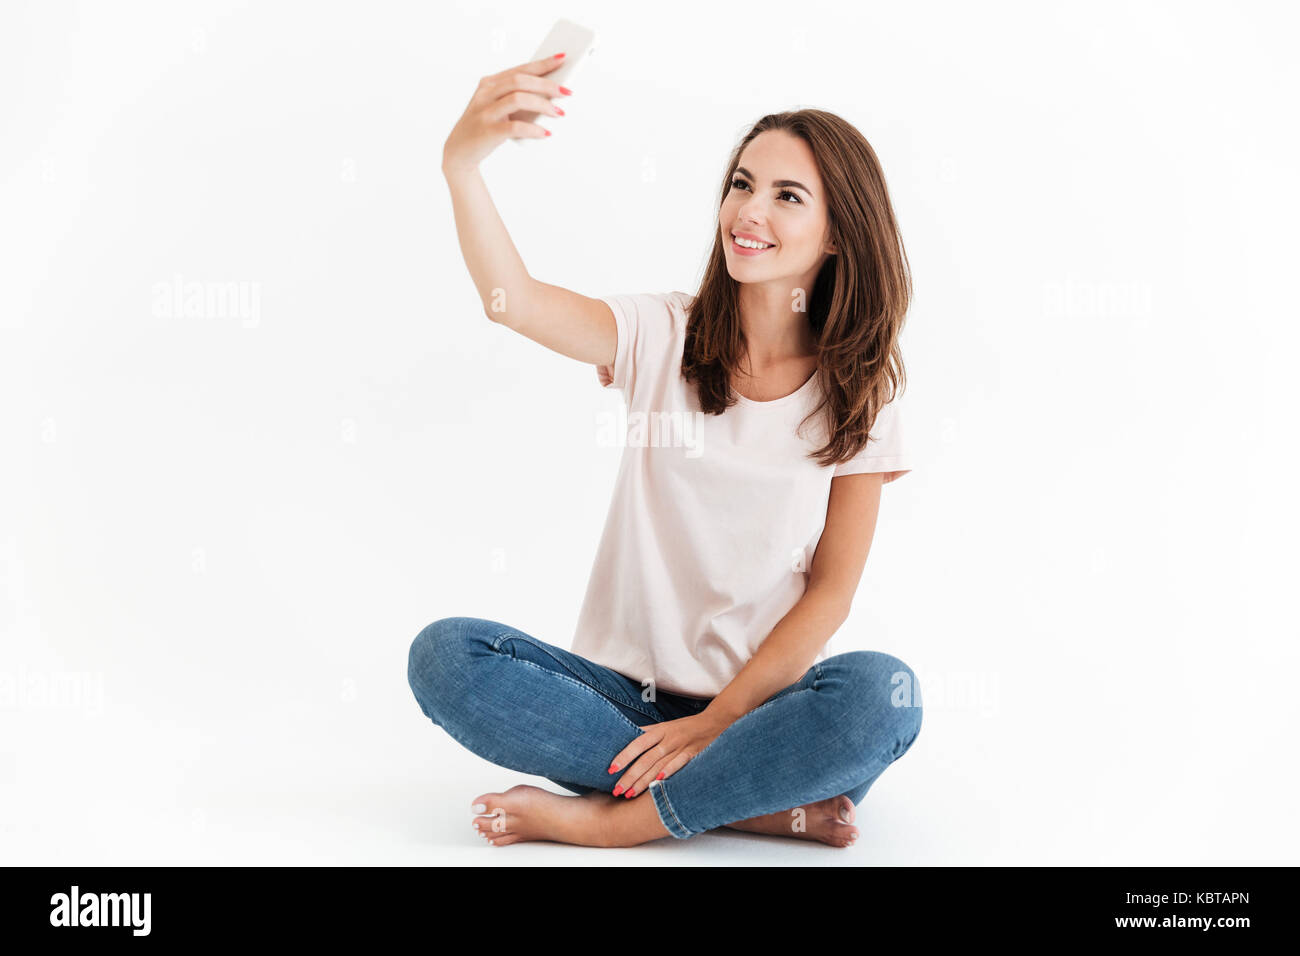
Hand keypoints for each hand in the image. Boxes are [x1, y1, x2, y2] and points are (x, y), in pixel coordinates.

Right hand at [441, 52, 570, 174]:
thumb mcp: (498, 108)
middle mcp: (486, 93)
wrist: (460, 151)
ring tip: (559, 113)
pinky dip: (533, 130)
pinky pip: (515, 127)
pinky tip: (545, 133)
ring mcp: (485, 112)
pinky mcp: (488, 131)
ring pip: (518, 99)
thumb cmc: (486, 127)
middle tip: (566, 92)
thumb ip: (518, 99)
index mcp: (489, 83)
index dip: (542, 64)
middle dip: (547, 85)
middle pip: (520, 81)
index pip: (520, 69)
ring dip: (543, 105)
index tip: (562, 59)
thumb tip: (552, 95)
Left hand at [607, 712, 731, 798]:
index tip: (611, 769)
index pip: (637, 743)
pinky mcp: (693, 754)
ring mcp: (681, 747)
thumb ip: (647, 734)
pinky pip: (679, 764)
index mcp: (659, 730)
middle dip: (629, 776)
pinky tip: (657, 783)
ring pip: (658, 765)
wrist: (715, 722)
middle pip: (645, 759)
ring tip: (629, 794)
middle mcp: (668, 738)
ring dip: (643, 781)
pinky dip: (668, 772)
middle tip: (616, 790)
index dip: (624, 756)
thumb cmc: (685, 728)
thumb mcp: (665, 727)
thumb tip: (623, 740)